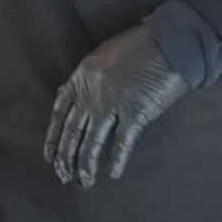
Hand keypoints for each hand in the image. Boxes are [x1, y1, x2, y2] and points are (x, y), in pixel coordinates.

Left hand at [45, 23, 193, 184]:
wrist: (171, 40)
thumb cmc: (141, 46)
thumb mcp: (104, 56)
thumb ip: (89, 79)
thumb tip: (79, 102)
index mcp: (81, 76)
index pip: (59, 112)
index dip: (53, 137)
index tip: (50, 157)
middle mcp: (92, 92)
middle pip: (72, 131)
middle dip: (66, 157)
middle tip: (64, 177)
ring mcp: (112, 102)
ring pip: (92, 141)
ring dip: (86, 165)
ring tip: (85, 182)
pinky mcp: (136, 112)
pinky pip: (122, 142)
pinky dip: (116, 160)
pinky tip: (112, 174)